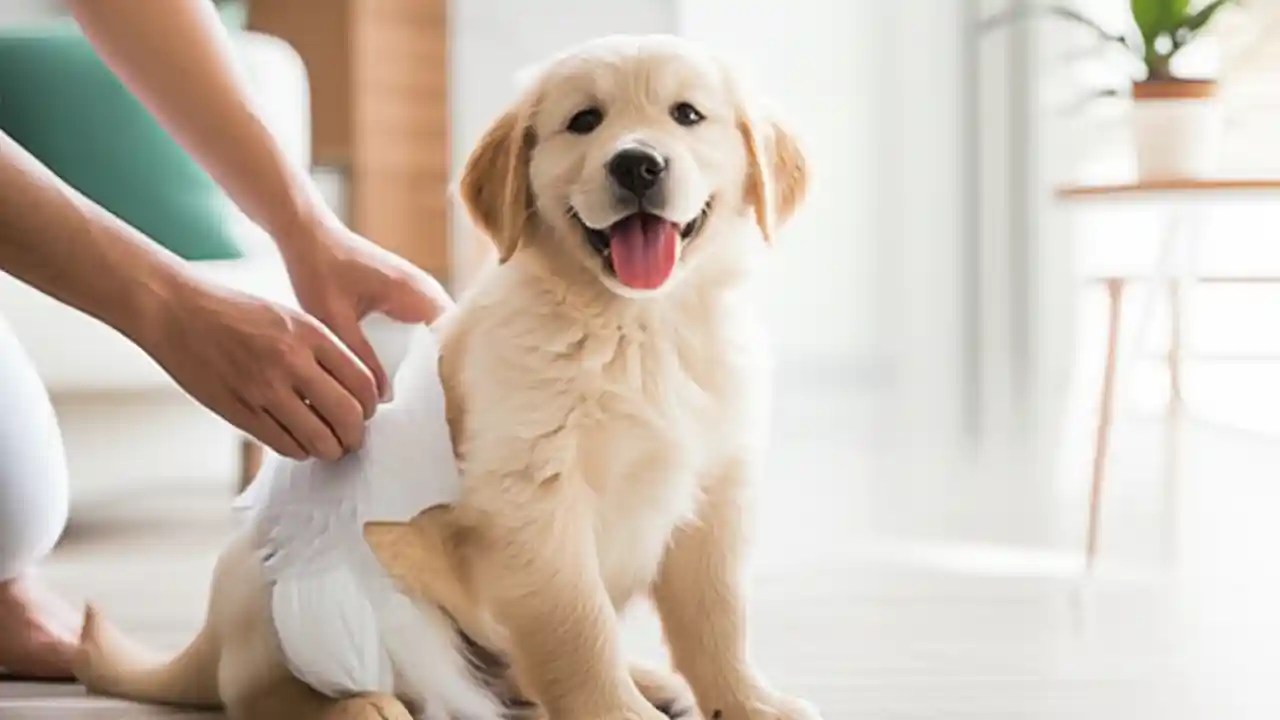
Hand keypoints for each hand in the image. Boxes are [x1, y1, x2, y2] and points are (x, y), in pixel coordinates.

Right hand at [140, 281, 379, 460]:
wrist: (176, 311)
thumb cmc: (234, 311)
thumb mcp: (288, 316)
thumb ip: (320, 349)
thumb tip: (351, 388)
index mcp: (309, 333)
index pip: (362, 382)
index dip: (371, 405)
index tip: (368, 411)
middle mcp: (291, 362)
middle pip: (347, 415)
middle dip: (357, 434)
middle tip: (354, 438)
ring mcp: (264, 389)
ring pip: (319, 438)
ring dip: (331, 449)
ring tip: (330, 446)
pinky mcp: (240, 411)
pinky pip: (285, 444)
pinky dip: (301, 450)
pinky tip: (301, 443)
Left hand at [278, 218, 453, 398]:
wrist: (308, 236)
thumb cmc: (318, 270)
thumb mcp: (334, 320)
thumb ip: (360, 357)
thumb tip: (383, 398)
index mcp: (415, 293)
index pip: (453, 337)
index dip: (451, 369)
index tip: (441, 402)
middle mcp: (426, 291)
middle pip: (454, 338)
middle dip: (446, 370)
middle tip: (435, 408)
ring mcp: (421, 293)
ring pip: (445, 335)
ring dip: (438, 362)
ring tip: (428, 399)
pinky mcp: (410, 297)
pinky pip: (430, 329)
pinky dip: (426, 352)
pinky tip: (412, 377)